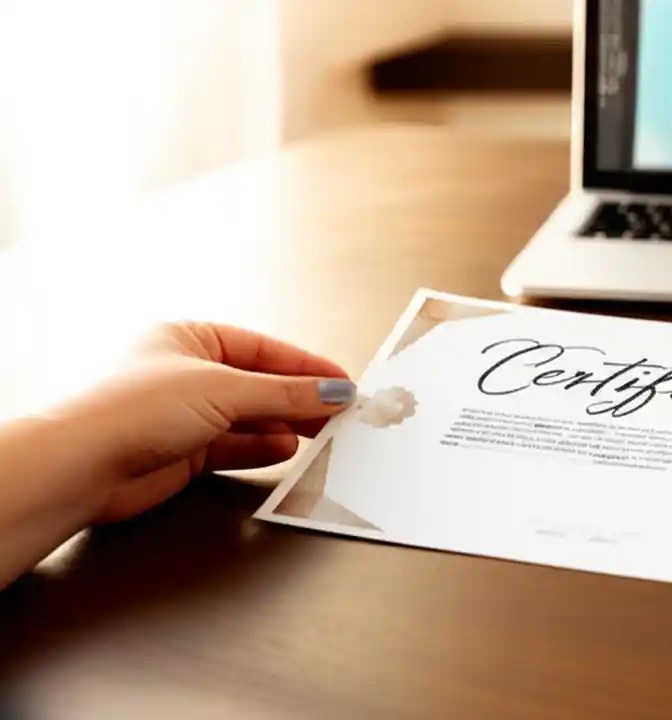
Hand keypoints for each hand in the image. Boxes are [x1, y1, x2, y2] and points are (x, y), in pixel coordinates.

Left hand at [50, 323, 354, 523]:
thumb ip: (285, 393)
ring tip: (320, 434)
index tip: (343, 383)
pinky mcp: (184, 452)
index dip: (307, 366)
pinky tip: (286, 450)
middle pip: (260, 385)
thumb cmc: (131, 409)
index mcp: (190, 337)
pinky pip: (235, 447)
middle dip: (300, 400)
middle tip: (341, 412)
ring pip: (250, 418)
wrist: (82, 466)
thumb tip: (333, 391)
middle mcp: (187, 373)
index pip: (264, 349)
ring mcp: (185, 414)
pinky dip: (262, 449)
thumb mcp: (223, 389)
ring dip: (284, 426)